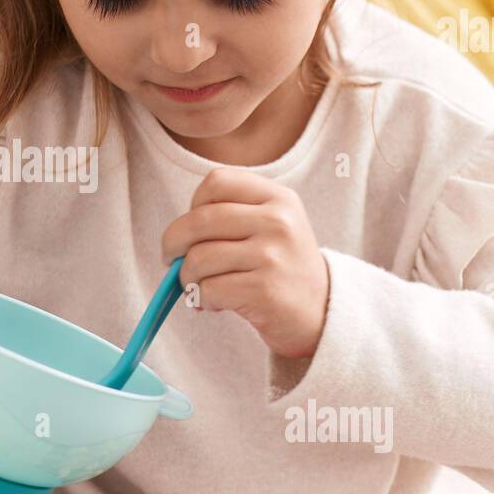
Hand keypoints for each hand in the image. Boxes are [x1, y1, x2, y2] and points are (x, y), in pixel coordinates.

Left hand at [162, 168, 329, 358]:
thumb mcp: (272, 225)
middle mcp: (278, 221)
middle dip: (173, 243)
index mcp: (278, 198)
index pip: (216, 182)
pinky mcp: (263, 289)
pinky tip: (215, 303)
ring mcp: (272, 254)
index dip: (193, 204)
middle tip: (172, 259)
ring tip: (199, 287)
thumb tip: (174, 239)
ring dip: (187, 278)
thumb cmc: (281, 267)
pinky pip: (208, 289)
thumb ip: (229, 215)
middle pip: (198, 220)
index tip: (193, 227)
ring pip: (198, 258)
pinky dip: (201, 299)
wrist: (320, 312)